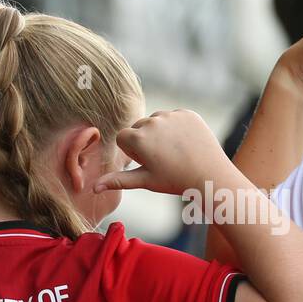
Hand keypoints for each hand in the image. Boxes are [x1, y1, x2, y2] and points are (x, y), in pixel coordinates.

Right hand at [92, 110, 230, 195]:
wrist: (210, 175)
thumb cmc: (174, 181)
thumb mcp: (145, 181)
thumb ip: (117, 180)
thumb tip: (93, 188)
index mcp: (138, 138)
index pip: (123, 138)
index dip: (133, 152)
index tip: (148, 162)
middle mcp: (152, 122)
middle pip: (139, 127)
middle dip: (146, 140)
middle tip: (163, 159)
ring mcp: (171, 115)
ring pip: (157, 121)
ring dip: (161, 132)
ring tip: (175, 151)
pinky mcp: (187, 113)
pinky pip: (175, 117)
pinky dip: (178, 128)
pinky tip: (186, 143)